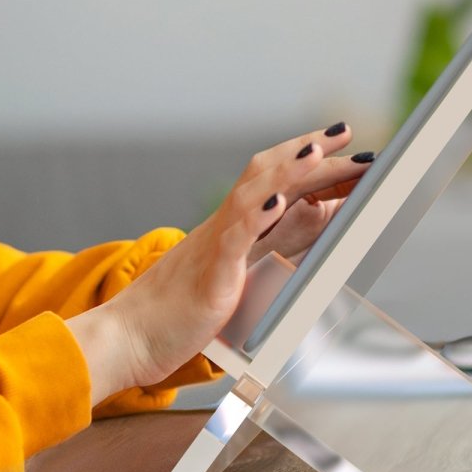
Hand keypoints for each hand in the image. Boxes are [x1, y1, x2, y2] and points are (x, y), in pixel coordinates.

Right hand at [66, 123, 371, 403]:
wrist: (127, 340)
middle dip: (307, 150)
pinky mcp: (210, 276)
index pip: (270, 182)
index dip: (301, 159)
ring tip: (317, 150)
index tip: (334, 142)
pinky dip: (257, 217)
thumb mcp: (228, 285)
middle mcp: (222, 230)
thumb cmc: (175, 319)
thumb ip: (256, 268)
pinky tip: (279, 201)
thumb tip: (292, 261)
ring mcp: (215, 249)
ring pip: (252, 195)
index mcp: (230, 232)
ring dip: (287, 171)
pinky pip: (234, 239)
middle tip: (344, 131)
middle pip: (266, 176)